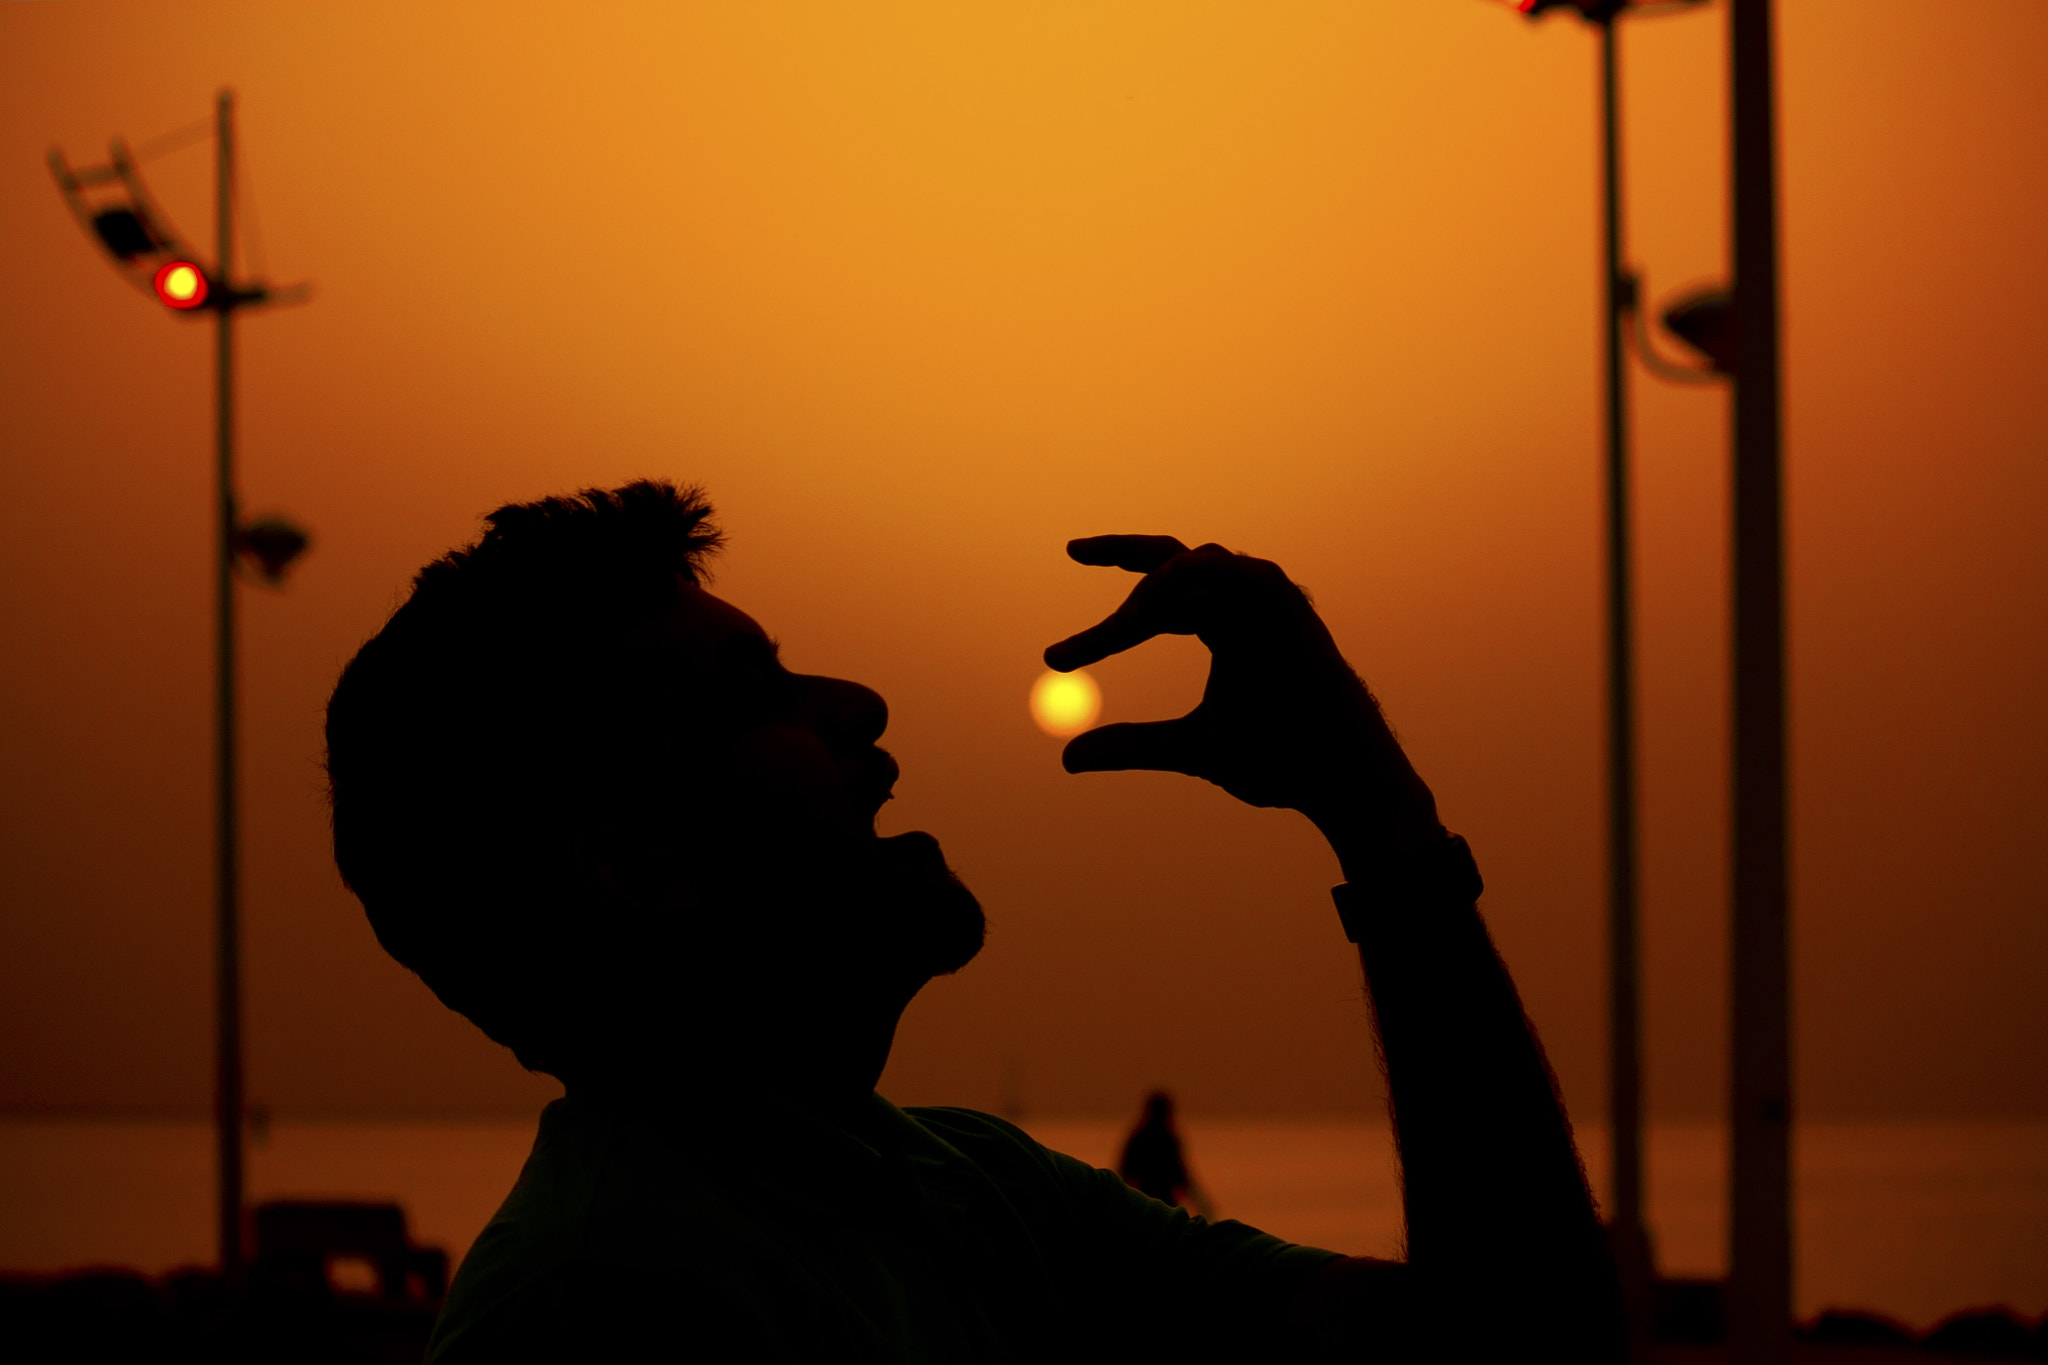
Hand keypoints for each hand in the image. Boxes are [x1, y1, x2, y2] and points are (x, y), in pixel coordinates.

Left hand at [1043, 536, 1436, 840]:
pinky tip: (1150, 607)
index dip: (1110, 616)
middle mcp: (1246, 604)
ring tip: (1116, 634)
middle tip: (1073, 549)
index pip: (1160, 594)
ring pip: (1198, 562)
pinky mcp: (1290, 609)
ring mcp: (1270, 602)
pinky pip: (1231, 574)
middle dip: (1122, 552)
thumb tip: (1066, 757)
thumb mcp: (1189, 749)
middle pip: (1174, 557)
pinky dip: (1189, 581)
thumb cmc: (1278, 761)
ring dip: (1150, 589)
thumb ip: (1131, 745)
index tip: (1056, 655)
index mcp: (1225, 625)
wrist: (1339, 780)